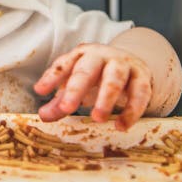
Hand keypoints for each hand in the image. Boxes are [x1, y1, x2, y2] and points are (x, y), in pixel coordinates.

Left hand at [33, 43, 153, 129]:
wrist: (132, 63)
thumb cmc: (97, 75)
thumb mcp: (77, 85)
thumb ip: (60, 101)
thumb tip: (43, 116)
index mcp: (81, 55)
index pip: (63, 65)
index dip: (51, 78)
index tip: (40, 91)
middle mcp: (101, 56)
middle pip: (87, 70)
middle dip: (76, 89)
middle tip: (67, 108)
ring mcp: (123, 64)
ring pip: (114, 78)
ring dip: (105, 98)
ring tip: (97, 119)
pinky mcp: (142, 77)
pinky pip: (139, 93)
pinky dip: (131, 111)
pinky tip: (121, 126)